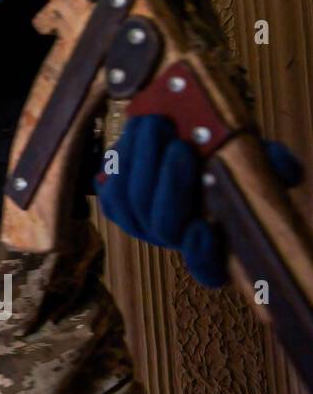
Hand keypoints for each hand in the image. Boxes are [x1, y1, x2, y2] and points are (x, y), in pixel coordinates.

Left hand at [96, 114, 302, 286]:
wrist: (183, 140)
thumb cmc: (224, 158)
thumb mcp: (257, 160)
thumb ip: (274, 165)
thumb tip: (283, 168)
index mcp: (214, 241)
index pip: (209, 269)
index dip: (203, 256)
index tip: (205, 228)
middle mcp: (176, 238)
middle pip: (163, 225)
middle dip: (169, 182)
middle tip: (178, 145)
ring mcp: (143, 224)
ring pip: (132, 204)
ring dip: (139, 161)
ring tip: (152, 124)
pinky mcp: (117, 205)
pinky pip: (110, 191)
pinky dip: (119, 162)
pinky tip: (133, 136)